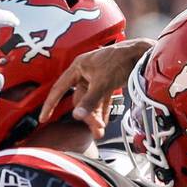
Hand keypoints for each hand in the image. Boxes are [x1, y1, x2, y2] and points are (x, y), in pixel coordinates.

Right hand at [39, 37, 154, 137]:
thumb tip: (76, 117)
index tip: (43, 118)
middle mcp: (85, 72)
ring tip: (100, 131)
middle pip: (79, 99)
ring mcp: (96, 78)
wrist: (143, 54)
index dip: (51, 104)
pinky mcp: (107, 82)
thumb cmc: (120, 61)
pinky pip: (101, 100)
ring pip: (91, 101)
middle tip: (95, 130)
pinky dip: (102, 111)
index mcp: (78, 67)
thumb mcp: (102, 82)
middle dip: (86, 115)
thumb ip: (89, 101)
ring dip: (95, 116)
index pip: (59, 88)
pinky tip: (103, 122)